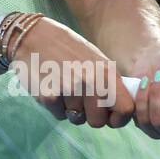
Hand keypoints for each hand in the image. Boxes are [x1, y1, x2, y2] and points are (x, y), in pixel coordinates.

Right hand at [11, 17, 135, 127]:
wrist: (33, 36)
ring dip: (70, 109)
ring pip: (76, 119)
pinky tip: (51, 86)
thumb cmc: (67, 49)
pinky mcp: (49, 96)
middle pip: (98, 122)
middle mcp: (90, 81)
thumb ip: (110, 83)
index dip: (118, 119)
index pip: (126, 109)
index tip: (110, 117)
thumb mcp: (96, 60)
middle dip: (90, 116)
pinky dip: (56, 107)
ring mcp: (69, 89)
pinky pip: (59, 115)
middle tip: (80, 99)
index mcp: (106, 72)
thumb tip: (124, 109)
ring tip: (63, 86)